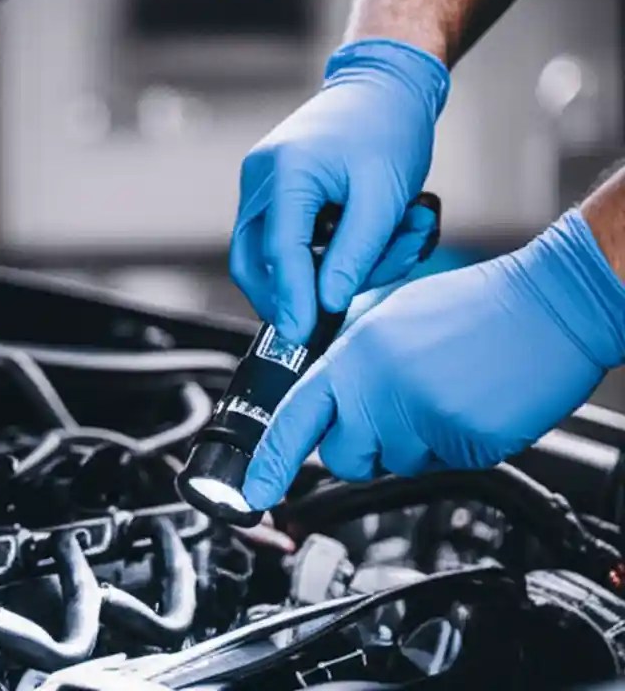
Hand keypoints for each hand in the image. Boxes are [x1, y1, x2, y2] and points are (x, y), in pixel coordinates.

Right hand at [231, 39, 449, 343]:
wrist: (384, 85)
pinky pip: (283, 238)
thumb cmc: (389, 130)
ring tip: (388, 244)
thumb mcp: (386, 197)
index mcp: (287, 172)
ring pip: (268, 255)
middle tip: (320, 321)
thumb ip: (354, 254)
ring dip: (318, 270)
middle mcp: (260, 179)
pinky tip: (363, 236)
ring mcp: (261, 185)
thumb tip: (325, 303)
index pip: (280, 252)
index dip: (292, 299)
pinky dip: (320, 251)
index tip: (303, 335)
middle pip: (251, 261)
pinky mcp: (272, 192)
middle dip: (286, 296)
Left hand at [241, 209, 624, 509]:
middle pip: (345, 458)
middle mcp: (379, 389)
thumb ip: (351, 363)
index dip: (271, 462)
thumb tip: (327, 400)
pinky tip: (466, 405)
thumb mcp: (388, 319)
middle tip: (396, 411)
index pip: (296, 418)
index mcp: (353, 356)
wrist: (547, 306)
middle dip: (363, 448)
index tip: (254, 493)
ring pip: (397, 463)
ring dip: (415, 443)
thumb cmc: (471, 309)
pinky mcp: (463, 442)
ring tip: (442, 394)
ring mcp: (421, 418)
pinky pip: (444, 465)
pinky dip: (453, 446)